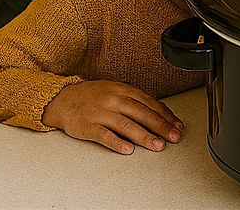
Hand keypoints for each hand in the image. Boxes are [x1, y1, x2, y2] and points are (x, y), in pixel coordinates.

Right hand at [42, 80, 183, 154]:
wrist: (62, 98)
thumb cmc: (93, 96)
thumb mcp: (116, 91)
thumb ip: (136, 101)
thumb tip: (161, 114)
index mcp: (123, 90)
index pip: (149, 102)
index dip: (165, 114)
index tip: (177, 125)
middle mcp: (113, 99)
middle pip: (141, 113)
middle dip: (160, 126)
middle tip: (174, 137)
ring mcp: (100, 112)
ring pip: (125, 124)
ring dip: (143, 136)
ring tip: (157, 145)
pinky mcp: (87, 125)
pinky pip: (103, 135)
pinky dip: (116, 142)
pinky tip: (127, 150)